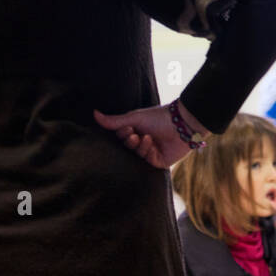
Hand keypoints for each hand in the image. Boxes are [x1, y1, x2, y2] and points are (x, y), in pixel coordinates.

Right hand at [94, 101, 209, 169]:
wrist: (182, 123)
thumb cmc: (159, 117)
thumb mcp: (134, 117)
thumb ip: (114, 121)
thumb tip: (94, 113)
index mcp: (137, 130)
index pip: (121, 137)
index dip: (122, 134)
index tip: (128, 128)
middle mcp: (143, 142)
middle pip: (128, 148)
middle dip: (130, 142)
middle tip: (135, 134)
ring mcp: (151, 153)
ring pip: (137, 155)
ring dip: (140, 147)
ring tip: (147, 138)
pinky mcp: (160, 162)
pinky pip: (147, 162)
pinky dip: (148, 153)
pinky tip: (152, 145)